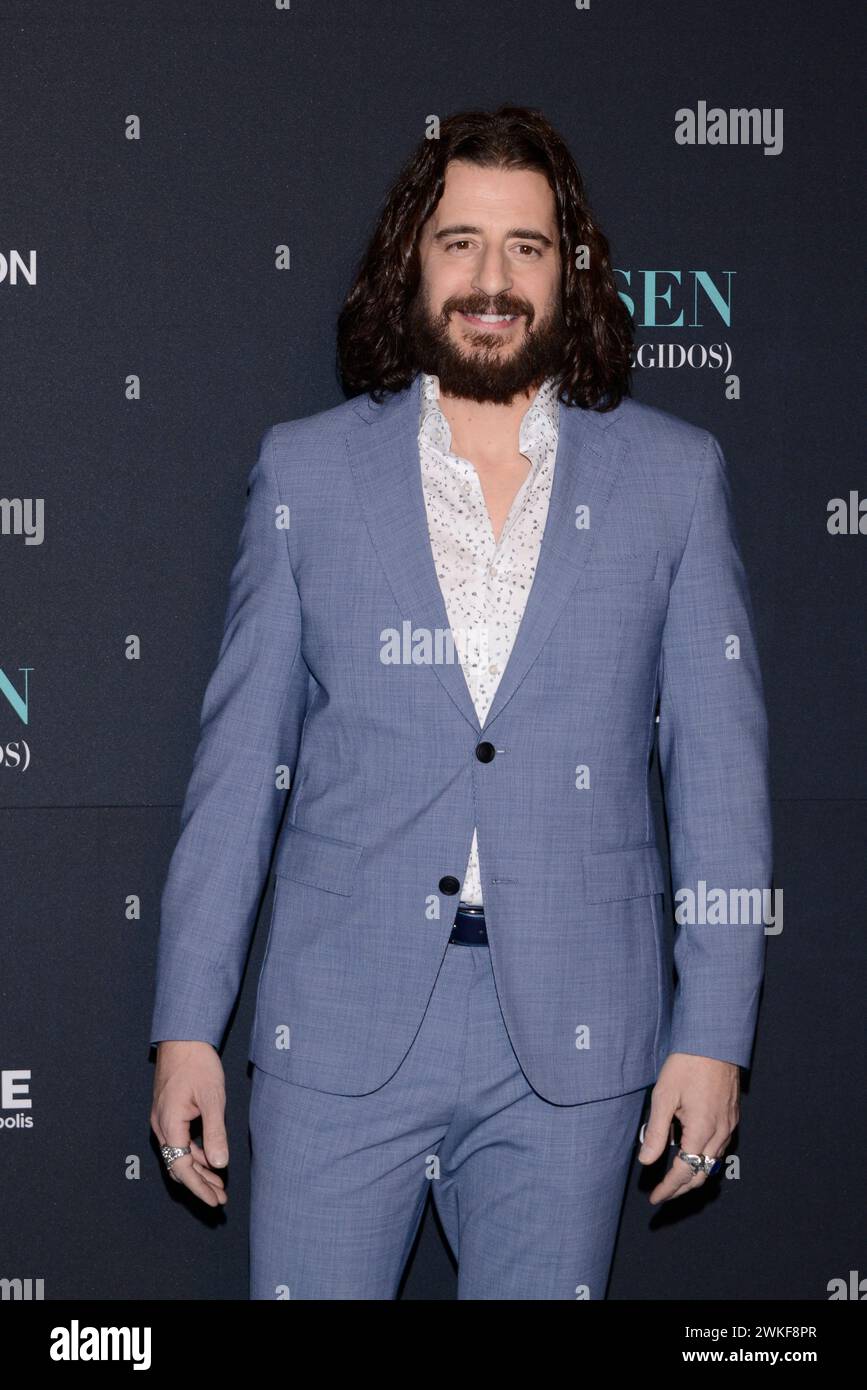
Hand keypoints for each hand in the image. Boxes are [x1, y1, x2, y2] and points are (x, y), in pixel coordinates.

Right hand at [150, 1041, 228, 1207]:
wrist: (183, 1037)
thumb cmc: (198, 1064)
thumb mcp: (212, 1098)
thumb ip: (214, 1133)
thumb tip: (219, 1164)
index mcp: (169, 1125)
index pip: (182, 1168)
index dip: (199, 1188)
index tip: (215, 1201)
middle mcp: (160, 1126)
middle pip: (178, 1166)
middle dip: (200, 1184)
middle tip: (220, 1199)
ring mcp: (162, 1120)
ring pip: (179, 1155)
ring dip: (198, 1171)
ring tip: (219, 1185)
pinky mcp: (168, 1113)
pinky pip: (179, 1142)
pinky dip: (195, 1154)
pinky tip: (210, 1160)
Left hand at [637, 1052, 738, 1203]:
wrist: (715, 1041)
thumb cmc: (687, 1064)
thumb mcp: (664, 1095)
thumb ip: (655, 1131)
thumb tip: (646, 1161)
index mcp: (702, 1130)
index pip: (684, 1171)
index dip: (668, 1188)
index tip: (654, 1198)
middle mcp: (720, 1133)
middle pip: (701, 1174)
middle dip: (681, 1188)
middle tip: (662, 1194)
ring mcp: (729, 1126)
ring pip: (713, 1163)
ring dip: (694, 1175)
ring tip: (673, 1179)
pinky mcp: (732, 1117)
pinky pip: (720, 1148)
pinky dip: (705, 1159)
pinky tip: (692, 1154)